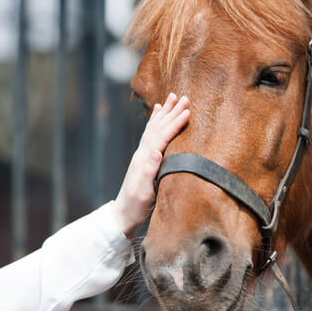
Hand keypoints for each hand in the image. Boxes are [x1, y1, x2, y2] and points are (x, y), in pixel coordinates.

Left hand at [112, 93, 189, 237]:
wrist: (123, 214)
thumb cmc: (136, 206)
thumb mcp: (144, 192)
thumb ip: (149, 171)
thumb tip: (156, 152)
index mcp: (145, 160)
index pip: (162, 137)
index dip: (175, 123)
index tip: (188, 111)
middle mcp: (142, 153)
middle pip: (158, 127)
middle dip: (171, 112)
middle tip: (183, 97)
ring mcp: (142, 155)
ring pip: (154, 128)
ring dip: (164, 112)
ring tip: (171, 97)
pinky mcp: (143, 158)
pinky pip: (150, 134)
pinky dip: (155, 121)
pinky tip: (157, 113)